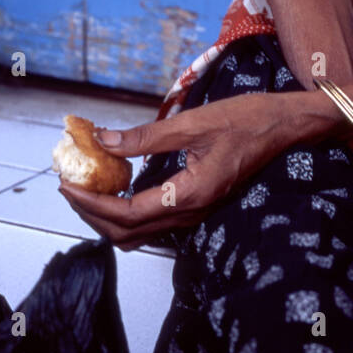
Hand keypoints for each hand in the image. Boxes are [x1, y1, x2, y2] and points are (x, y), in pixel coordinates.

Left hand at [57, 92, 299, 249]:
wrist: (284, 126)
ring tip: (88, 189)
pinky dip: (128, 211)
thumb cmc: (245, 120)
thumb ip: (146, 137)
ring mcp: (196, 211)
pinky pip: (155, 220)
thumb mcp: (192, 123)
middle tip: (70, 187)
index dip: (92, 203)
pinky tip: (120, 186)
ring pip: (140, 232)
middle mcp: (191, 212)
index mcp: (189, 195)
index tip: (68, 185)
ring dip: (108, 217)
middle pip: (128, 232)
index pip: (127, 214)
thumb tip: (103, 140)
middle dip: (92, 213)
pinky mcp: (199, 203)